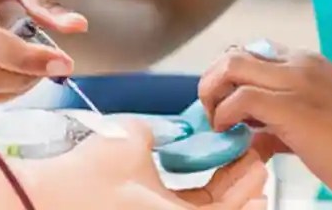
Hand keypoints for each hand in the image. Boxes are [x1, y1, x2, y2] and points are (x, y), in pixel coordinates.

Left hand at [31, 120, 267, 208]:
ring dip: (248, 188)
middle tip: (257, 153)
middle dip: (242, 179)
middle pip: (219, 203)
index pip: (201, 191)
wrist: (70, 191)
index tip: (238, 147)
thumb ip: (153, 134)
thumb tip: (167, 128)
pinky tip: (258, 180)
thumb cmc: (85, 170)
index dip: (224, 170)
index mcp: (152, 197)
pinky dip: (245, 201)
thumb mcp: (129, 139)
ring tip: (261, 164)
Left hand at [198, 44, 331, 207]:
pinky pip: (241, 98)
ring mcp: (298, 82)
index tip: (227, 110)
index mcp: (309, 63)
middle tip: (216, 118)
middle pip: (234, 54)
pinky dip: (225, 116)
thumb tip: (249, 136)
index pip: (252, 53)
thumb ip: (279, 124)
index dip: (230, 79)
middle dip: (213, 84)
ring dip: (213, 95)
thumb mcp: (314, 125)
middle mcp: (301, 64)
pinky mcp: (294, 107)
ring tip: (219, 125)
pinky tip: (233, 136)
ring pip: (231, 65)